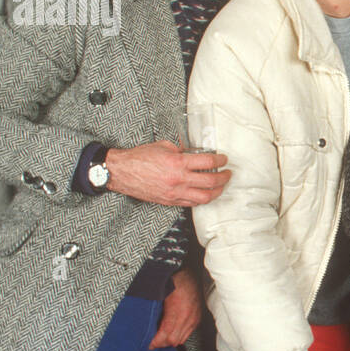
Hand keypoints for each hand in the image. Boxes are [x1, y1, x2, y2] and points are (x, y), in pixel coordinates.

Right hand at [105, 140, 231, 206]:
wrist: (121, 172)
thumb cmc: (139, 158)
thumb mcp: (163, 146)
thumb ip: (182, 151)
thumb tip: (195, 154)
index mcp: (178, 163)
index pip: (208, 163)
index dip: (220, 161)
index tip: (224, 159)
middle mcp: (178, 180)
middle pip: (211, 182)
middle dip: (224, 177)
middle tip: (228, 173)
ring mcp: (175, 193)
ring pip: (205, 197)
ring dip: (217, 191)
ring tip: (221, 186)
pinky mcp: (170, 201)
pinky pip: (192, 203)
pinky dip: (202, 199)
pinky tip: (205, 193)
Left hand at [149, 268, 202, 348]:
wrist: (187, 275)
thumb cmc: (172, 283)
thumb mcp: (159, 298)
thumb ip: (155, 315)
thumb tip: (148, 329)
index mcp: (177, 312)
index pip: (166, 336)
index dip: (156, 342)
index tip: (149, 344)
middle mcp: (187, 317)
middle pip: (173, 341)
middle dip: (162, 343)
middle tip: (153, 341)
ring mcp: (194, 318)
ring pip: (181, 339)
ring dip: (171, 340)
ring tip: (162, 337)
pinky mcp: (197, 318)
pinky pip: (188, 333)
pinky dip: (179, 335)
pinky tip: (172, 331)